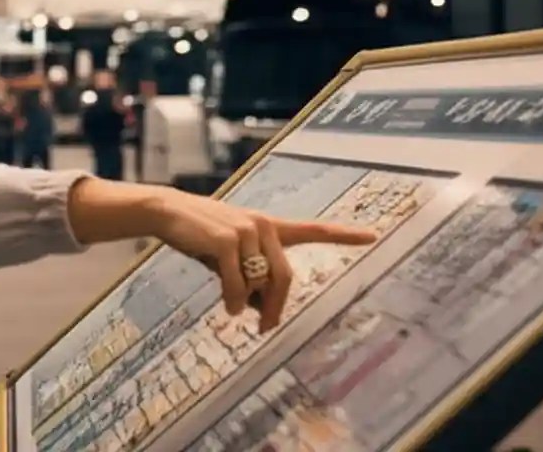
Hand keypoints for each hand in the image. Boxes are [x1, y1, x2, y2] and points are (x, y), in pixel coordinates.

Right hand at [66, 179, 376, 332]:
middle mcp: (263, 225)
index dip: (344, 234)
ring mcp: (246, 229)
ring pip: (260, 281)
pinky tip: (229, 308)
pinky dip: (234, 300)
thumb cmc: (202, 238)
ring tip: (234, 311)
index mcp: (269, 226)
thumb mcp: (230, 258)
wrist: (169, 212)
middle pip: (285, 276)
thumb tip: (266, 311)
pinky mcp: (226, 239)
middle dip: (278, 306)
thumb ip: (252, 277)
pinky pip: (238, 282)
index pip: (313, 229)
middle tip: (267, 328)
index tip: (373, 236)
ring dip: (247, 304)